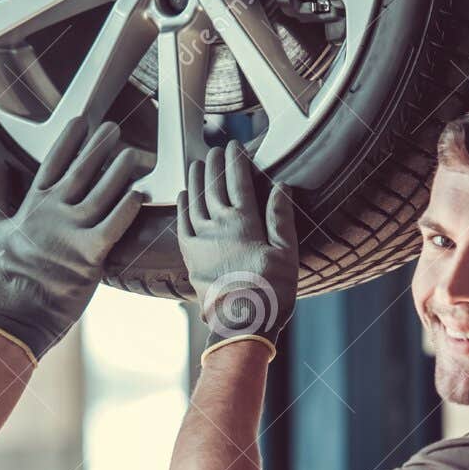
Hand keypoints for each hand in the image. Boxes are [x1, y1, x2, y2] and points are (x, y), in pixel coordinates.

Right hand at [0, 118, 150, 362]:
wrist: (19, 314)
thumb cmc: (7, 276)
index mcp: (33, 206)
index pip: (53, 163)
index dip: (69, 140)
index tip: (81, 122)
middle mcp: (54, 213)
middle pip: (82, 170)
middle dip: (99, 146)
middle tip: (114, 128)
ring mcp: (72, 232)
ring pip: (102, 193)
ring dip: (119, 171)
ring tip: (133, 153)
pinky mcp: (91, 255)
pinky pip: (114, 225)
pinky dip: (127, 208)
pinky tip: (139, 193)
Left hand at [177, 141, 297, 359]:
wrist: (241, 324)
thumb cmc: (271, 292)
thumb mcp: (287, 253)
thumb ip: (281, 217)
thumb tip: (281, 186)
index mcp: (245, 221)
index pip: (239, 180)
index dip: (236, 160)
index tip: (234, 145)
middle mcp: (219, 225)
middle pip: (214, 185)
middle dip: (214, 164)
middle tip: (214, 150)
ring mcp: (201, 241)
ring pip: (195, 200)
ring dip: (195, 180)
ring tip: (196, 164)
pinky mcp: (190, 257)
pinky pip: (182, 225)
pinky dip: (182, 207)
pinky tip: (182, 196)